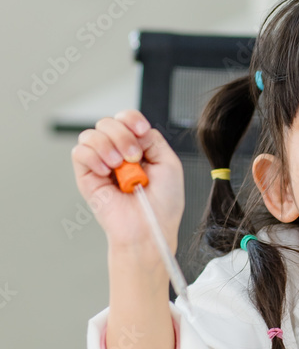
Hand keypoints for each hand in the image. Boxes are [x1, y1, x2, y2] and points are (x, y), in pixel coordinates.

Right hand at [71, 110, 184, 258]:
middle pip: (108, 122)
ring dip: (107, 145)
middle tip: (133, 157)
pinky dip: (93, 157)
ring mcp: (101, 164)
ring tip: (119, 166)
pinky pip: (79, 152)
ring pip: (91, 134)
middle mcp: (118, 154)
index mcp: (138, 148)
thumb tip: (135, 129)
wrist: (149, 229)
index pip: (126, 119)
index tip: (141, 131)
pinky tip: (106, 172)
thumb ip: (153, 140)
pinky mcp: (86, 177)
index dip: (131, 119)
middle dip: (122, 135)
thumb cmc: (162, 205)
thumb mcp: (169, 164)